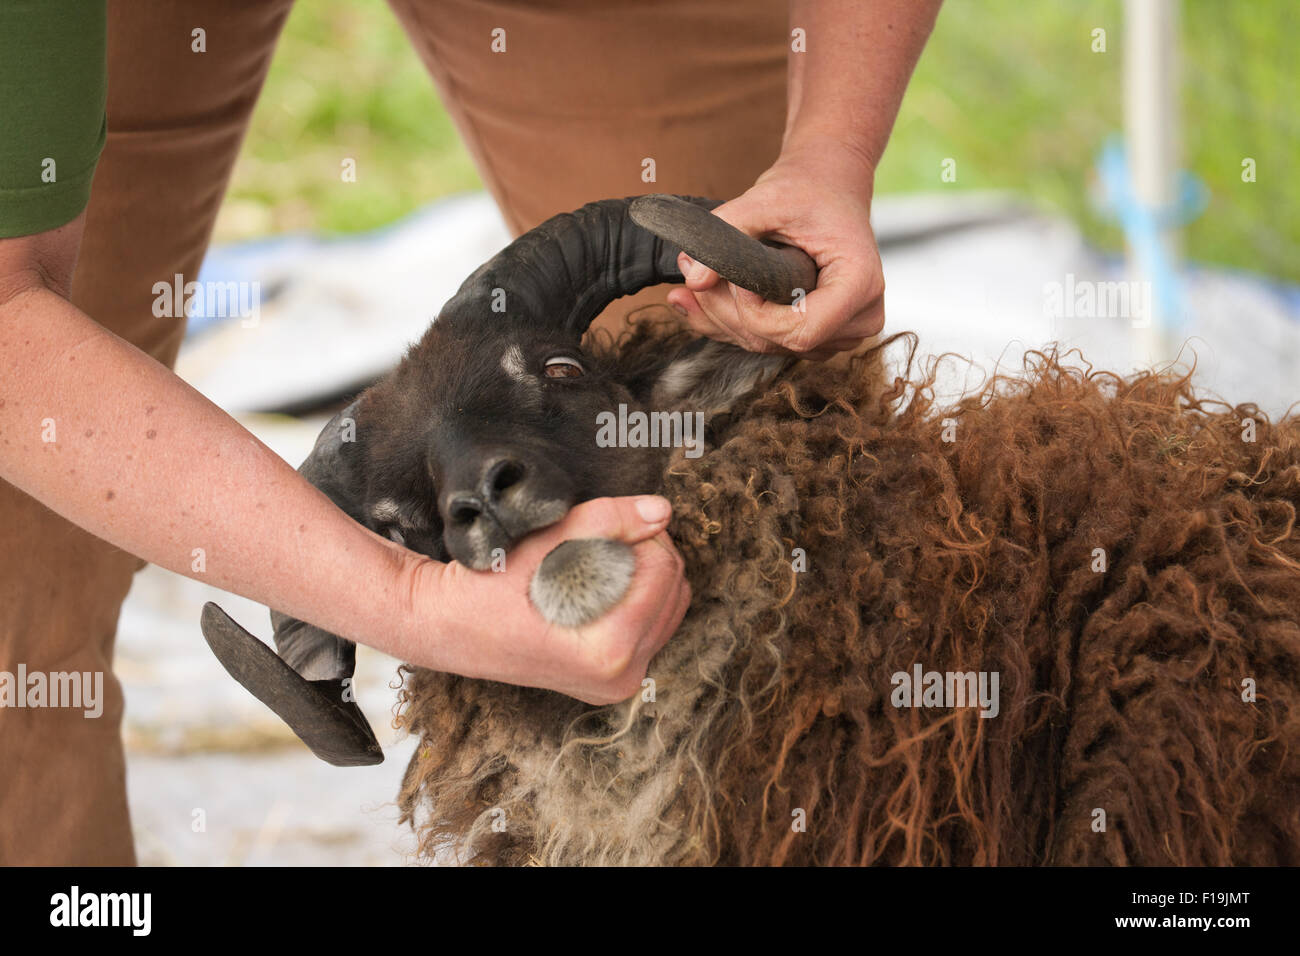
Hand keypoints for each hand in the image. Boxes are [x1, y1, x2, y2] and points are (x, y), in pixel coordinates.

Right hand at [397, 495, 688, 704]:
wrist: (447, 628)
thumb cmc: (489, 584)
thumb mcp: (546, 542)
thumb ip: (608, 522)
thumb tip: (662, 511)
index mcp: (609, 649)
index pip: (663, 570)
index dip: (643, 535)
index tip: (611, 524)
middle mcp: (620, 677)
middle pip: (674, 589)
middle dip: (649, 554)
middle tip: (606, 538)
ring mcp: (616, 685)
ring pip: (670, 609)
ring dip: (646, 576)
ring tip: (601, 562)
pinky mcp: (611, 683)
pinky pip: (653, 630)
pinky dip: (638, 600)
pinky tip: (601, 588)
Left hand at [667, 140, 884, 358]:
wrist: (829, 188)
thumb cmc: (808, 190)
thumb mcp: (767, 199)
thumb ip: (728, 231)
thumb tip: (693, 279)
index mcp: (860, 284)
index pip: (800, 331)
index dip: (756, 315)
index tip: (734, 280)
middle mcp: (861, 317)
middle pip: (781, 342)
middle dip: (728, 313)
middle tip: (690, 275)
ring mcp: (844, 333)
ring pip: (770, 347)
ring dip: (725, 319)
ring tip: (691, 285)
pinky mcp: (824, 337)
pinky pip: (772, 344)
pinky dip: (734, 323)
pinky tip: (702, 300)